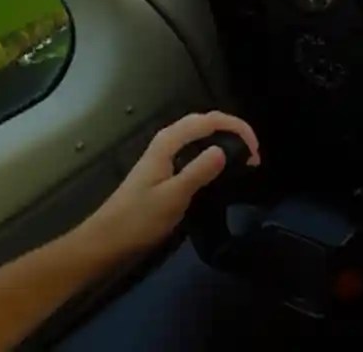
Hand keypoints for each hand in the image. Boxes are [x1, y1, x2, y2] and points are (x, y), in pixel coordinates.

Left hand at [73, 111, 259, 261]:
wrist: (107, 241)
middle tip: (254, 157)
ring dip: (224, 144)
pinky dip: (213, 156)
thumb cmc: (138, 220)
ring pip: (200, 137)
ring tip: (245, 163)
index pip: (209, 121)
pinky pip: (195, 153)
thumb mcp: (173, 196)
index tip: (256, 152)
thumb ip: (198, 171)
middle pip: (205, 123)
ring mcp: (165, 157)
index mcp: (168, 143)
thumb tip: (224, 150)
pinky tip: (222, 173)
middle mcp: (167, 143)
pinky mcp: (166, 172)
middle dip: (234, 133)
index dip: (237, 129)